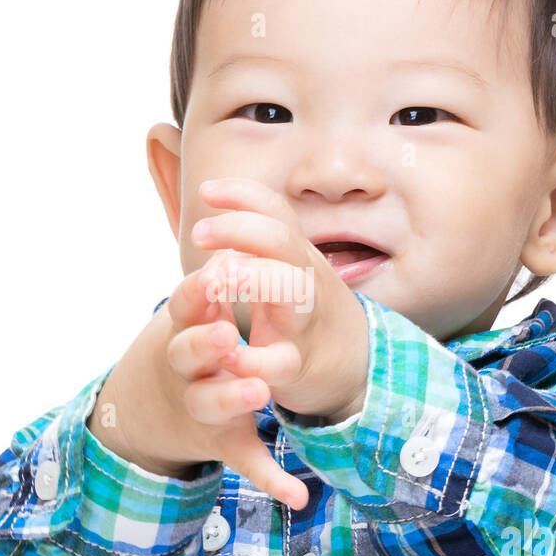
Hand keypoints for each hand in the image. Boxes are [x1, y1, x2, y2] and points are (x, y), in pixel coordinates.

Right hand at [88, 251, 310, 509]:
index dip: (200, 292)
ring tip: (258, 393)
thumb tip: (237, 210)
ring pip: (211, 404)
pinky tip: (299, 495)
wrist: (148, 412)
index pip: (187, 303)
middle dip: (206, 343)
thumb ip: (217, 273)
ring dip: (232, 398)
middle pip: (187, 353)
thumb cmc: (186, 344)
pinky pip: (247, 460)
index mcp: (183, 327)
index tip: (219, 275)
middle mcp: (185, 367)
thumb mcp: (192, 308)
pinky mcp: (222, 440)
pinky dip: (272, 480)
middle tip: (227, 335)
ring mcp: (200, 405)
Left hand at [191, 177, 369, 424]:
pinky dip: (251, 360)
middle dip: (239, 228)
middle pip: (282, 240)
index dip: (242, 194)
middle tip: (199, 233)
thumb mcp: (289, 267)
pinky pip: (279, 361)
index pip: (276, 212)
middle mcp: (304, 280)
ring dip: (254, 277)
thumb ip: (258, 236)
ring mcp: (303, 322)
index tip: (206, 190)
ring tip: (217, 277)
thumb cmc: (306, 310)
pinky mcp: (296, 365)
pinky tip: (225, 355)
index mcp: (296, 256)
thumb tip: (214, 194)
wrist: (356, 365)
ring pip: (291, 289)